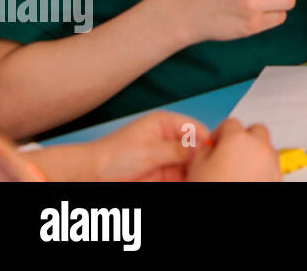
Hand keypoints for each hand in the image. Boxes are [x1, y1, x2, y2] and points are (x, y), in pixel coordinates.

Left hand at [31, 111, 203, 181]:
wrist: (87, 178)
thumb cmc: (109, 157)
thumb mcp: (149, 151)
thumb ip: (179, 150)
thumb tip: (204, 149)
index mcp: (166, 124)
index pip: (198, 130)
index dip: (209, 142)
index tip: (219, 154)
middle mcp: (169, 141)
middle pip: (197, 150)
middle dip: (204, 161)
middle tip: (211, 170)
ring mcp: (167, 160)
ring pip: (192, 167)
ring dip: (197, 173)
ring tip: (204, 178)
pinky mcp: (163, 178)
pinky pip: (182, 179)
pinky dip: (188, 181)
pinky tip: (193, 182)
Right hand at [187, 119, 279, 181]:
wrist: (230, 216)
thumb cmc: (215, 189)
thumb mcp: (197, 167)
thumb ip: (204, 150)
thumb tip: (210, 148)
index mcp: (238, 140)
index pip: (230, 123)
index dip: (219, 133)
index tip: (214, 143)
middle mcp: (259, 147)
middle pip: (255, 131)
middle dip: (242, 137)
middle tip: (229, 151)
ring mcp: (272, 162)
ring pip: (265, 147)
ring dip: (253, 152)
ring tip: (237, 168)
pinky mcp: (278, 177)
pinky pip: (271, 164)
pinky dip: (261, 166)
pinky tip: (248, 178)